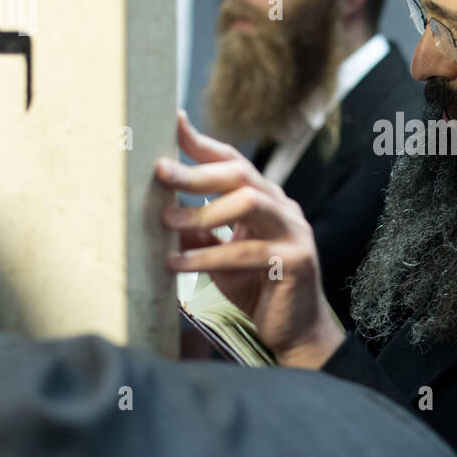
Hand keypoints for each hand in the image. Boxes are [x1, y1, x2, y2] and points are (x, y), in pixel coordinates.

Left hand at [154, 111, 345, 368]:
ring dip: (202, 210)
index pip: (235, 163)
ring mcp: (294, 233)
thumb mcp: (219, 258)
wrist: (296, 334)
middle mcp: (284, 209)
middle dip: (197, 171)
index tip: (174, 123)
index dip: (204, 144)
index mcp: (267, 202)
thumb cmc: (258, 290)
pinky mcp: (296, 262)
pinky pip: (247, 251)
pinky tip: (177, 263)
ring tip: (167, 221)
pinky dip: (207, 256)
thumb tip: (162, 211)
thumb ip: (198, 233)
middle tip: (161, 172)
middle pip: (241, 174)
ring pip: (247, 203)